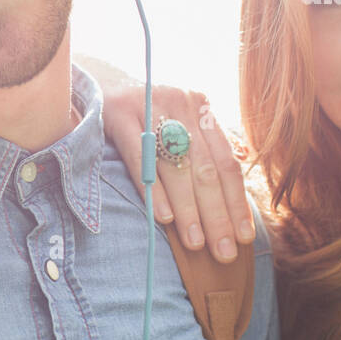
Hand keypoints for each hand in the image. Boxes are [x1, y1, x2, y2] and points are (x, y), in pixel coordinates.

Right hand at [82, 58, 255, 263]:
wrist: (96, 88)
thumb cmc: (142, 116)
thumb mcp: (178, 122)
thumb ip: (207, 146)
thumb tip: (237, 185)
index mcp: (202, 108)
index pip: (227, 163)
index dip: (237, 202)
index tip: (244, 237)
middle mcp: (181, 104)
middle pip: (206, 170)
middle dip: (217, 216)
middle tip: (224, 251)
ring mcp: (150, 107)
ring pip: (177, 168)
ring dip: (189, 211)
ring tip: (196, 243)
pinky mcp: (119, 115)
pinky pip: (141, 160)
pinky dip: (155, 191)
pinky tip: (163, 219)